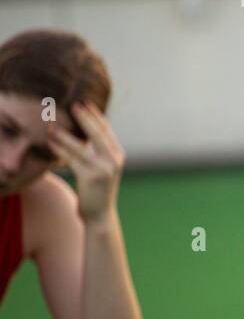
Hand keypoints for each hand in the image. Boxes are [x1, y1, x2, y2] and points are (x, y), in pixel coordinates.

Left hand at [47, 102, 124, 223]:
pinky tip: (50, 143)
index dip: (96, 116)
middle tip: (73, 105)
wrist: (100, 214)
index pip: (107, 130)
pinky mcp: (91, 177)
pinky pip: (72, 159)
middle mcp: (114, 160)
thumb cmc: (97, 190)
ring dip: (65, 134)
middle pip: (98, 133)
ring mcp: (104, 168)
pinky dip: (60, 150)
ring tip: (52, 125)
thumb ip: (97, 152)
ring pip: (82, 146)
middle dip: (85, 118)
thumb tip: (82, 134)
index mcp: (118, 155)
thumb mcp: (102, 168)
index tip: (85, 104)